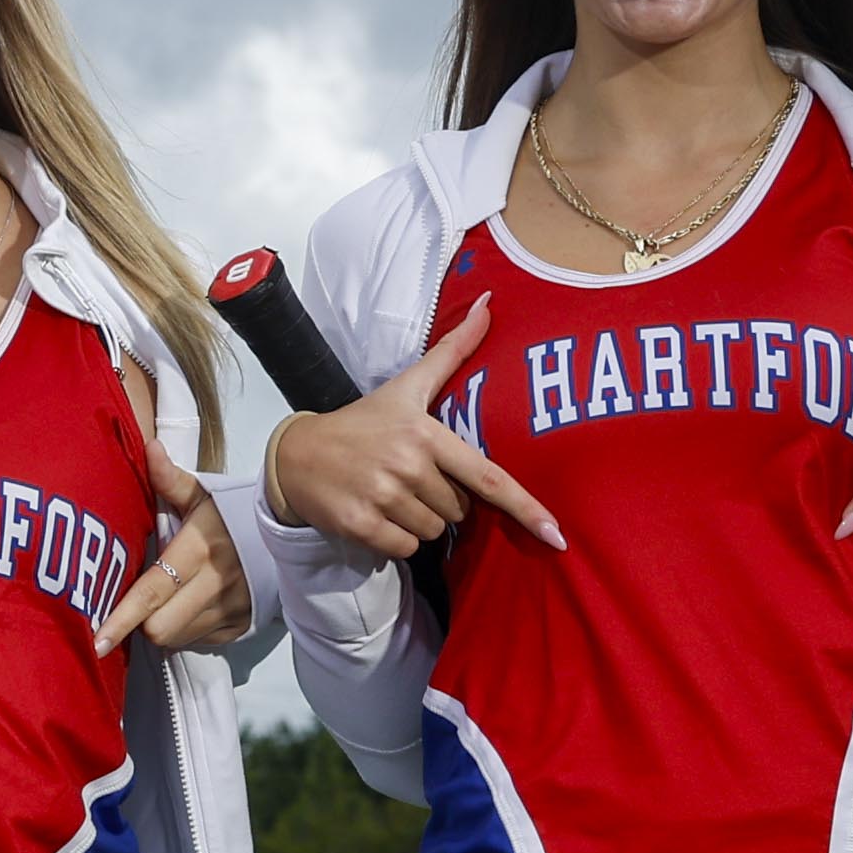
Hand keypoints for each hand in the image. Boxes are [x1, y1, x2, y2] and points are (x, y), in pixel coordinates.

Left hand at [94, 451, 253, 656]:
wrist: (289, 533)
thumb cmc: (233, 513)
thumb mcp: (202, 493)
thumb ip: (169, 478)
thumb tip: (149, 448)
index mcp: (199, 549)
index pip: (152, 592)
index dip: (121, 618)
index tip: (97, 641)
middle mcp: (216, 584)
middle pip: (159, 628)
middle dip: (140, 621)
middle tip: (139, 600)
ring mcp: (231, 609)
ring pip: (177, 638)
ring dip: (163, 624)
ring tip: (169, 597)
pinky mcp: (240, 626)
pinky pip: (197, 641)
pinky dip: (185, 629)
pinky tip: (190, 605)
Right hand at [265, 296, 562, 558]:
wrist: (297, 455)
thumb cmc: (362, 422)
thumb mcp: (407, 386)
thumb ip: (452, 350)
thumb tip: (490, 304)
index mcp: (426, 435)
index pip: (487, 478)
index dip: (525, 507)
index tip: (555, 534)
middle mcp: (407, 466)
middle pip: (459, 511)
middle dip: (444, 503)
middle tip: (412, 480)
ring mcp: (383, 497)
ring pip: (433, 533)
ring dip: (420, 522)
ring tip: (392, 496)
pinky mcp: (361, 525)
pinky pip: (404, 548)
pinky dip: (396, 539)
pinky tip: (377, 515)